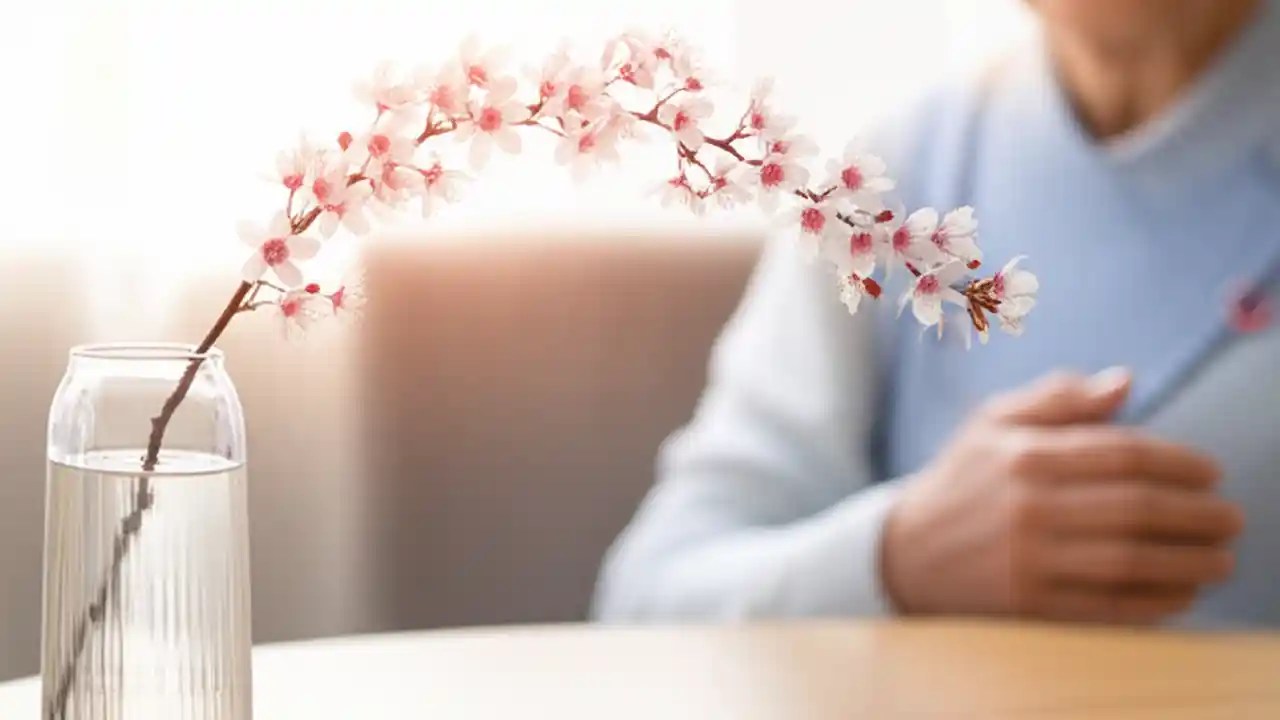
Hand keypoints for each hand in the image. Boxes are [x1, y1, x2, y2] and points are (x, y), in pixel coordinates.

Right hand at [880, 368, 1243, 623]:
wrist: (905, 552)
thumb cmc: (960, 481)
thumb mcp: (992, 423)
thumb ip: (1058, 399)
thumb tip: (1124, 381)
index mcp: (1025, 455)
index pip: (1123, 454)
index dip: (1179, 462)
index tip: (1211, 473)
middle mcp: (1029, 507)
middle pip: (1136, 508)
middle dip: (1198, 515)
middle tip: (1232, 519)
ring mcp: (1029, 560)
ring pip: (1132, 560)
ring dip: (1190, 562)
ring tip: (1221, 559)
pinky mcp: (1030, 605)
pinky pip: (1110, 606)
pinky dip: (1157, 602)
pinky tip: (1183, 593)